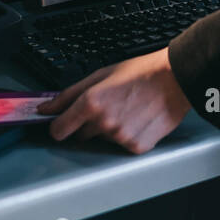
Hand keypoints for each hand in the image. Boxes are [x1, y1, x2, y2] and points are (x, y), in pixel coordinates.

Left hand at [39, 47, 191, 154]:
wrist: (174, 79)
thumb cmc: (139, 73)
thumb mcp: (101, 74)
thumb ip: (69, 94)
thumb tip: (46, 108)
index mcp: (91, 102)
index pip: (59, 130)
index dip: (60, 126)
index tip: (64, 123)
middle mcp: (103, 123)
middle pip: (81, 135)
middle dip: (88, 124)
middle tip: (107, 107)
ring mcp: (120, 137)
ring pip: (102, 140)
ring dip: (109, 129)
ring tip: (126, 110)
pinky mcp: (136, 147)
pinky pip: (121, 146)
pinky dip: (126, 136)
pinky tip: (137, 120)